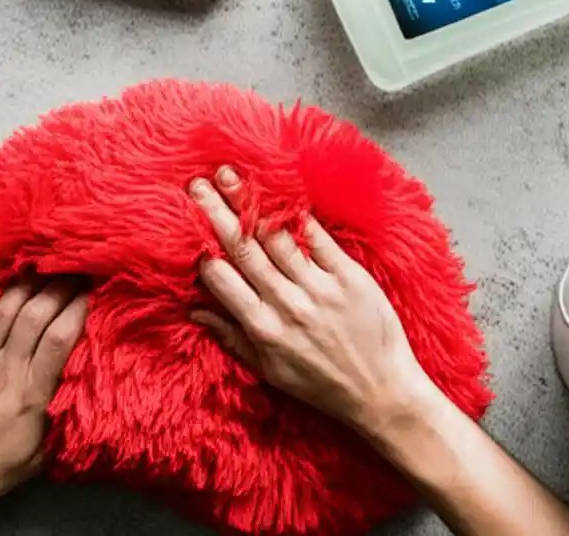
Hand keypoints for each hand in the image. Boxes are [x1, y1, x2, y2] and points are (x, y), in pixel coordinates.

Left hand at [0, 279, 88, 532]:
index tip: (93, 292)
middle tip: (73, 272)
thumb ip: (63, 420)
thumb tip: (84, 392)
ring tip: (43, 269)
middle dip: (59, 286)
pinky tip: (0, 280)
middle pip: (36, 312)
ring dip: (27, 283)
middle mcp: (6, 370)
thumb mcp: (41, 454)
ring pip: (5, 306)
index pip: (62, 336)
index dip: (79, 307)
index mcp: (33, 394)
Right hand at [188, 166, 433, 433]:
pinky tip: (280, 192)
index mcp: (263, 329)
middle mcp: (288, 305)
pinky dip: (298, 216)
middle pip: (244, 249)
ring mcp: (320, 289)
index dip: (201, 247)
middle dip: (217, 213)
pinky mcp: (350, 277)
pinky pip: (319, 239)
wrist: (381, 393)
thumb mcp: (269, 371)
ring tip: (230, 176)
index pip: (221, 278)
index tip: (187, 220)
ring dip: (250, 203)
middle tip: (197, 184)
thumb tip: (194, 310)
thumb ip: (231, 337)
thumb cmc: (321, 384)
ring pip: (276, 237)